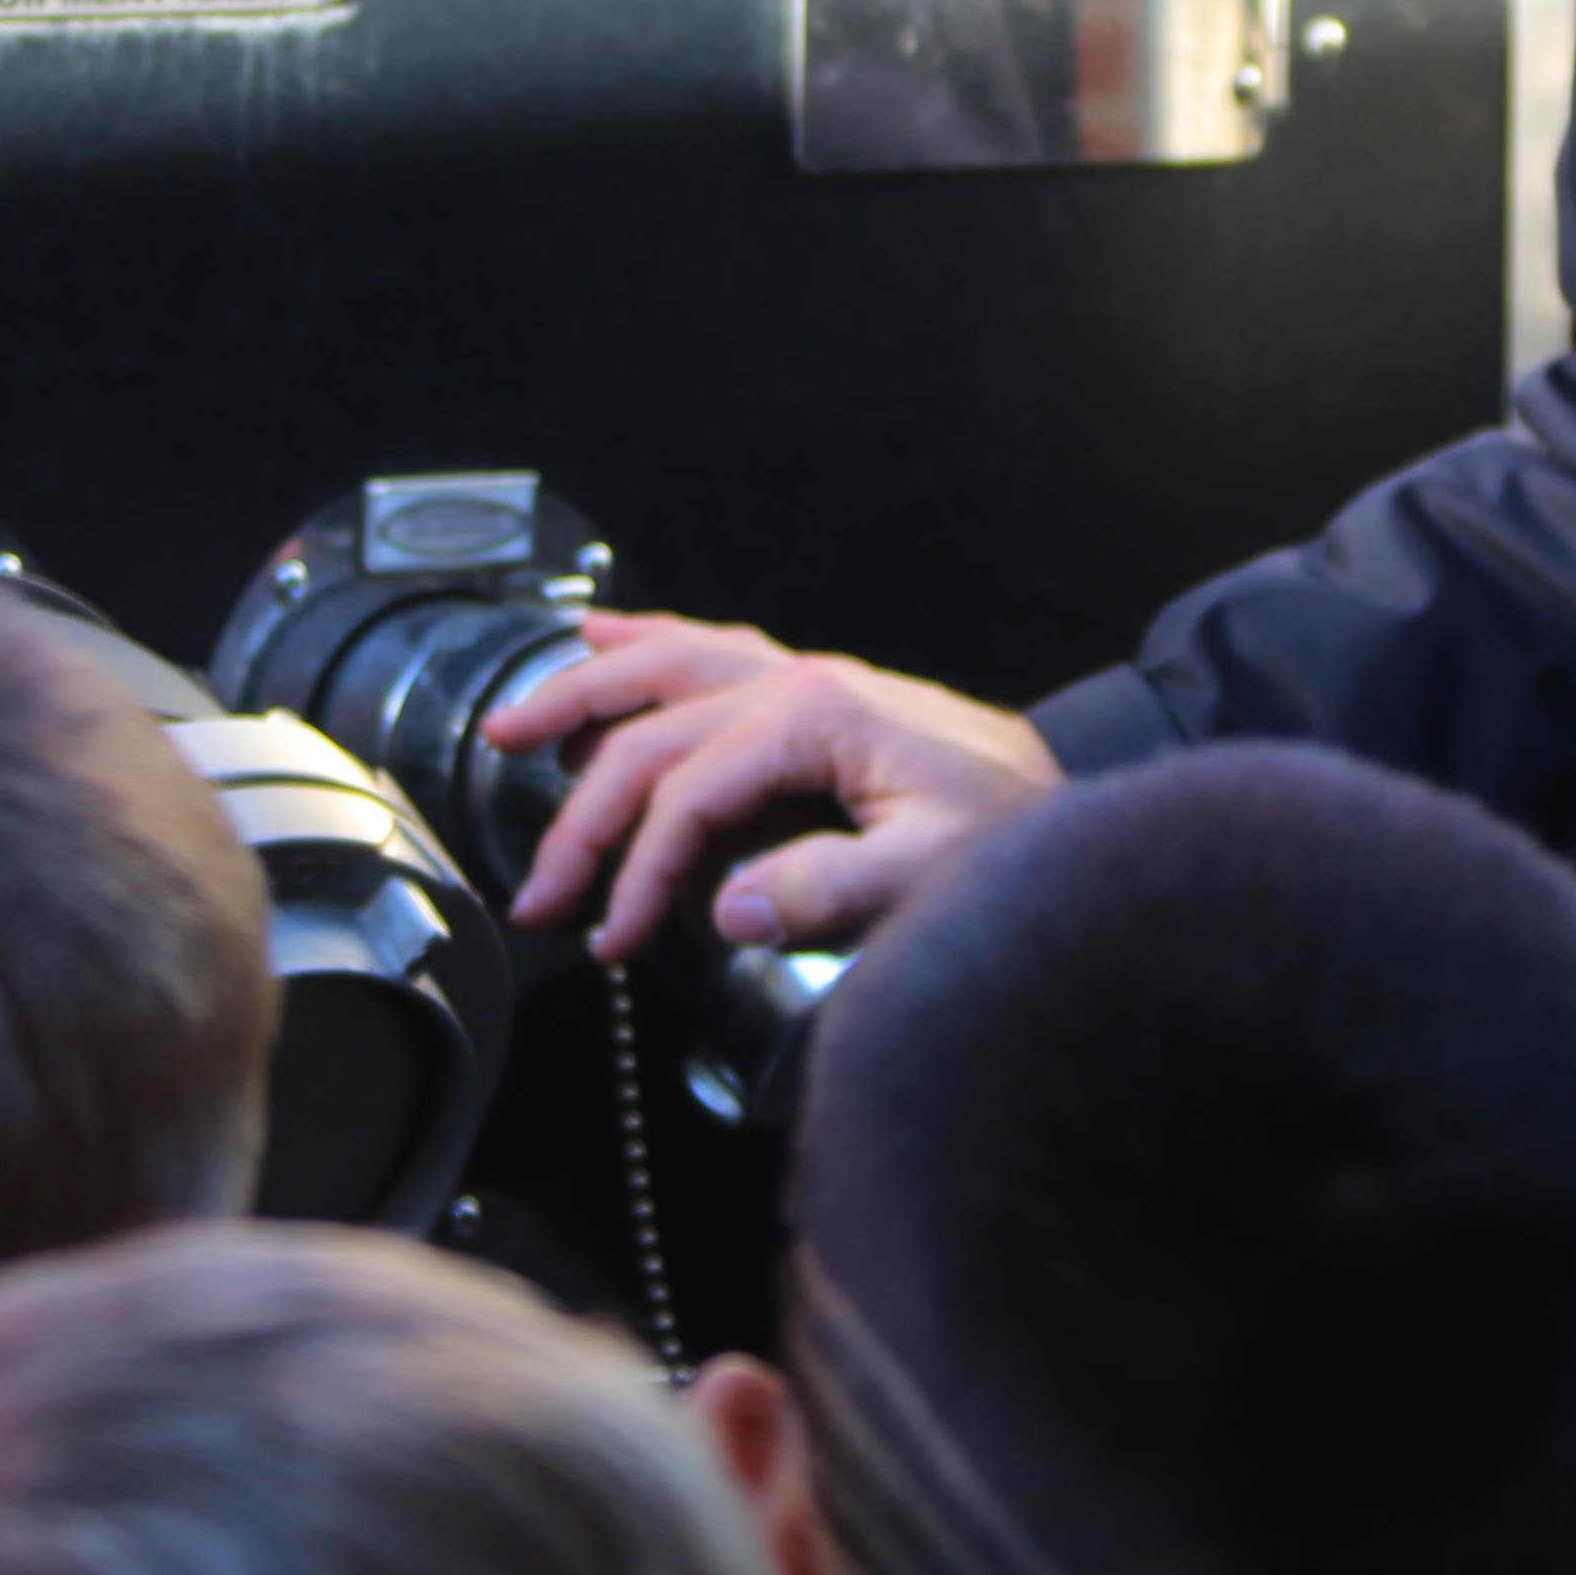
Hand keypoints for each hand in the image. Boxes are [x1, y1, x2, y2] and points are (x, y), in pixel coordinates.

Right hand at [483, 611, 1062, 959]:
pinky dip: (644, 643)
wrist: (1067, 804)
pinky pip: (706, 648)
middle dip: (582, 816)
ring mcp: (803, 677)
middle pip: (654, 732)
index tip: (617, 938)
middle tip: (538, 891)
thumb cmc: (1012, 837)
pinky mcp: (811, 691)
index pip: (690, 792)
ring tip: (508, 728)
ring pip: (663, 666)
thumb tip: (730, 906)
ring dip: (579, 694)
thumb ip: (837, 888)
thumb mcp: (938, 873)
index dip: (641, 870)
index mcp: (818, 715)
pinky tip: (599, 636)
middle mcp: (800, 681)